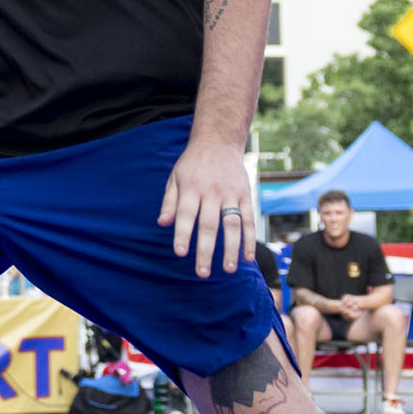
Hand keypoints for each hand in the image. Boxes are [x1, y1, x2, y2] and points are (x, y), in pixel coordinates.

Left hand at [158, 134, 253, 279]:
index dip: (183, 234)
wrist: (218, 141)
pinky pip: (249, 220)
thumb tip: (162, 224)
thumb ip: (169, 201)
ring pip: (232, 225)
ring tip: (228, 270)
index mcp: (191, 188)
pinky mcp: (245, 195)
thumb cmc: (192, 163)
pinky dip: (249, 239)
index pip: (186, 215)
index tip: (180, 253)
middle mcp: (211, 192)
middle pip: (209, 225)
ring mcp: (230, 194)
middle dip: (205, 250)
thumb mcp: (175, 177)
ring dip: (231, 249)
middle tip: (202, 273)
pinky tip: (247, 257)